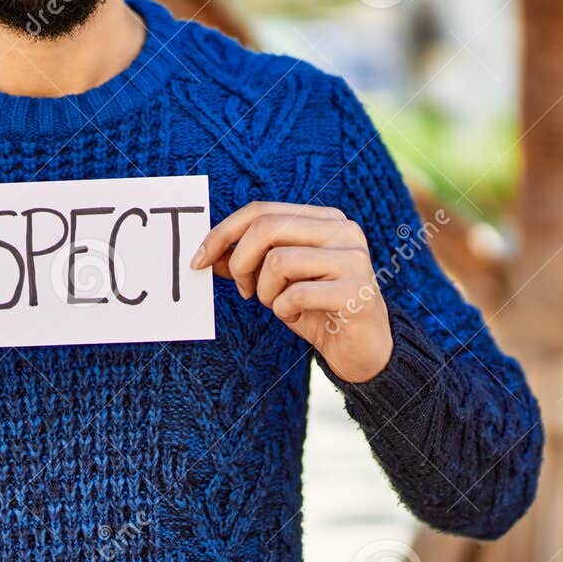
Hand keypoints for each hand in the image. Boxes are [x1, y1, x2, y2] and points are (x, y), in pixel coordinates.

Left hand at [191, 201, 391, 382]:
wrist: (364, 350)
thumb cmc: (317, 309)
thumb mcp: (278, 281)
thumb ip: (248, 261)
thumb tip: (207, 254)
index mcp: (324, 219)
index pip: (262, 210)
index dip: (223, 233)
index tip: (198, 260)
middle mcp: (342, 230)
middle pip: (266, 228)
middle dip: (240, 262)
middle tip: (244, 290)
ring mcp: (353, 259)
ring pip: (277, 261)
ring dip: (265, 291)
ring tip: (278, 305)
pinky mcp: (355, 292)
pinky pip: (295, 295)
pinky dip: (284, 310)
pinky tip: (297, 317)